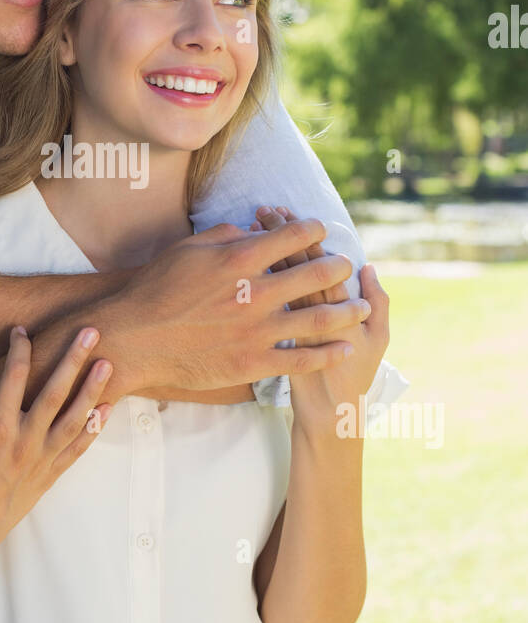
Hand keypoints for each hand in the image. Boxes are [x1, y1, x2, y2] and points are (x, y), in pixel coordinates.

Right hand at [0, 325, 112, 567]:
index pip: (14, 377)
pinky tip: (108, 407)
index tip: (22, 330)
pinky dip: (96, 427)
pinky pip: (79, 448)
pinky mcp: (51, 474)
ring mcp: (42, 459)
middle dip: (73, 358)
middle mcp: (25, 441)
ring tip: (108, 363)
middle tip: (91, 331)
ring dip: (93, 389)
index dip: (19, 349)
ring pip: (75, 418)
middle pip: (55, 391)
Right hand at [108, 218, 372, 392]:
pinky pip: (301, 359)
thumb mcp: (187, 249)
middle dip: (337, 267)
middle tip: (346, 265)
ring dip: (347, 312)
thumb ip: (225, 236)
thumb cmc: (157, 289)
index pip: (292, 237)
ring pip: (318, 320)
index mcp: (240, 258)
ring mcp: (257, 331)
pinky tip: (344, 348)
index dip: (312, 230)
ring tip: (363, 308)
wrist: (136, 339)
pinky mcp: (253, 363)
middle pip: (314, 275)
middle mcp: (255, 293)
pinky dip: (328, 353)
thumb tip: (251, 229)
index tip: (321, 230)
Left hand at [251, 206, 388, 438]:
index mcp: (342, 310)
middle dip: (279, 235)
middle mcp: (313, 317)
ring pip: (275, 284)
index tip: (288, 211)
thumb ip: (379, 302)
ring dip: (264, 253)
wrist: (329, 414)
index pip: (318, 263)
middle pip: (292, 266)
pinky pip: (262, 309)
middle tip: (265, 208)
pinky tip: (244, 264)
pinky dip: (254, 284)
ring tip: (251, 226)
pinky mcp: (272, 345)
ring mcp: (290, 332)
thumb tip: (369, 266)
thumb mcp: (379, 340)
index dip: (303, 235)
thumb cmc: (357, 374)